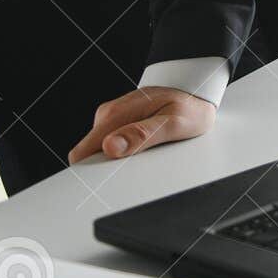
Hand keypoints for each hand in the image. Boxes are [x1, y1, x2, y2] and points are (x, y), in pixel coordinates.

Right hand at [67, 86, 215, 163]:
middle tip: (135, 176)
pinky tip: (145, 155)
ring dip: (117, 164)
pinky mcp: (120, 124)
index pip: (82, 153)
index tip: (105, 188)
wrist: (195, 89)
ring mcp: (113, 120)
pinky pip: (113, 147)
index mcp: (115, 114)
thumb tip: (111, 147)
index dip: (89, 174)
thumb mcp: (174, 121)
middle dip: (105, 171)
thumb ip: (142, 134)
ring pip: (101, 152)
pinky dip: (125, 156)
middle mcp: (108, 115)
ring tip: (146, 163)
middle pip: (89, 156)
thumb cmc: (188, 106)